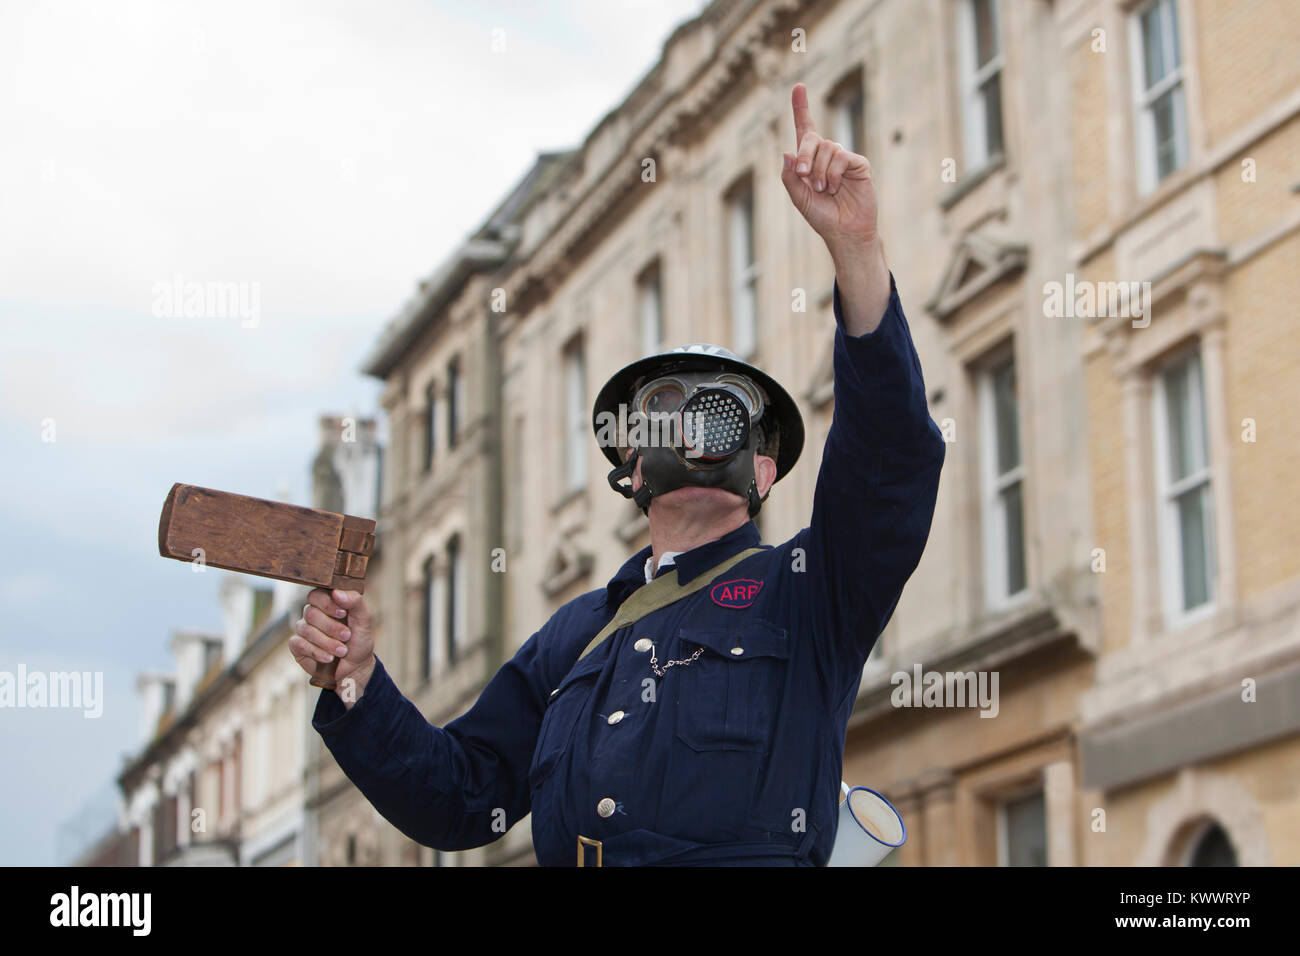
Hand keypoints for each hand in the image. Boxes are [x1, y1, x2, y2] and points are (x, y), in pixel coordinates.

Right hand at [290, 588, 375, 705]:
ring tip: (342, 651)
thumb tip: (337, 593)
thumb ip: (355, 601)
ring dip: (327, 642)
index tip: (343, 614)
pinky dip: (317, 652)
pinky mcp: (297, 646)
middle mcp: (312, 614)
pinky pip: (299, 644)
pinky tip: (329, 658)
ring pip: (306, 630)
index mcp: (327, 604)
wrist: (355, 667)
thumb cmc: (358, 640)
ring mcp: (303, 630)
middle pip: (311, 613)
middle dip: (331, 627)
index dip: (327, 604)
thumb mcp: (364, 619)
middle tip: (347, 636)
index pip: (316, 595)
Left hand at [779, 83, 878, 253]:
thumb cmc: (822, 217)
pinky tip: (834, 187)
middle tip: (804, 176)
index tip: (798, 87)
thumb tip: (787, 152)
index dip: (801, 108)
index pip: (805, 130)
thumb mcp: (799, 198)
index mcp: (810, 161)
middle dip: (805, 155)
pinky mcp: (859, 164)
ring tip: (823, 190)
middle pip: (812, 139)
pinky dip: (833, 173)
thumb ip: (790, 177)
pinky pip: (841, 157)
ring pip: (827, 148)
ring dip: (819, 171)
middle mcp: (827, 156)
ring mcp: (843, 159)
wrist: (845, 232)